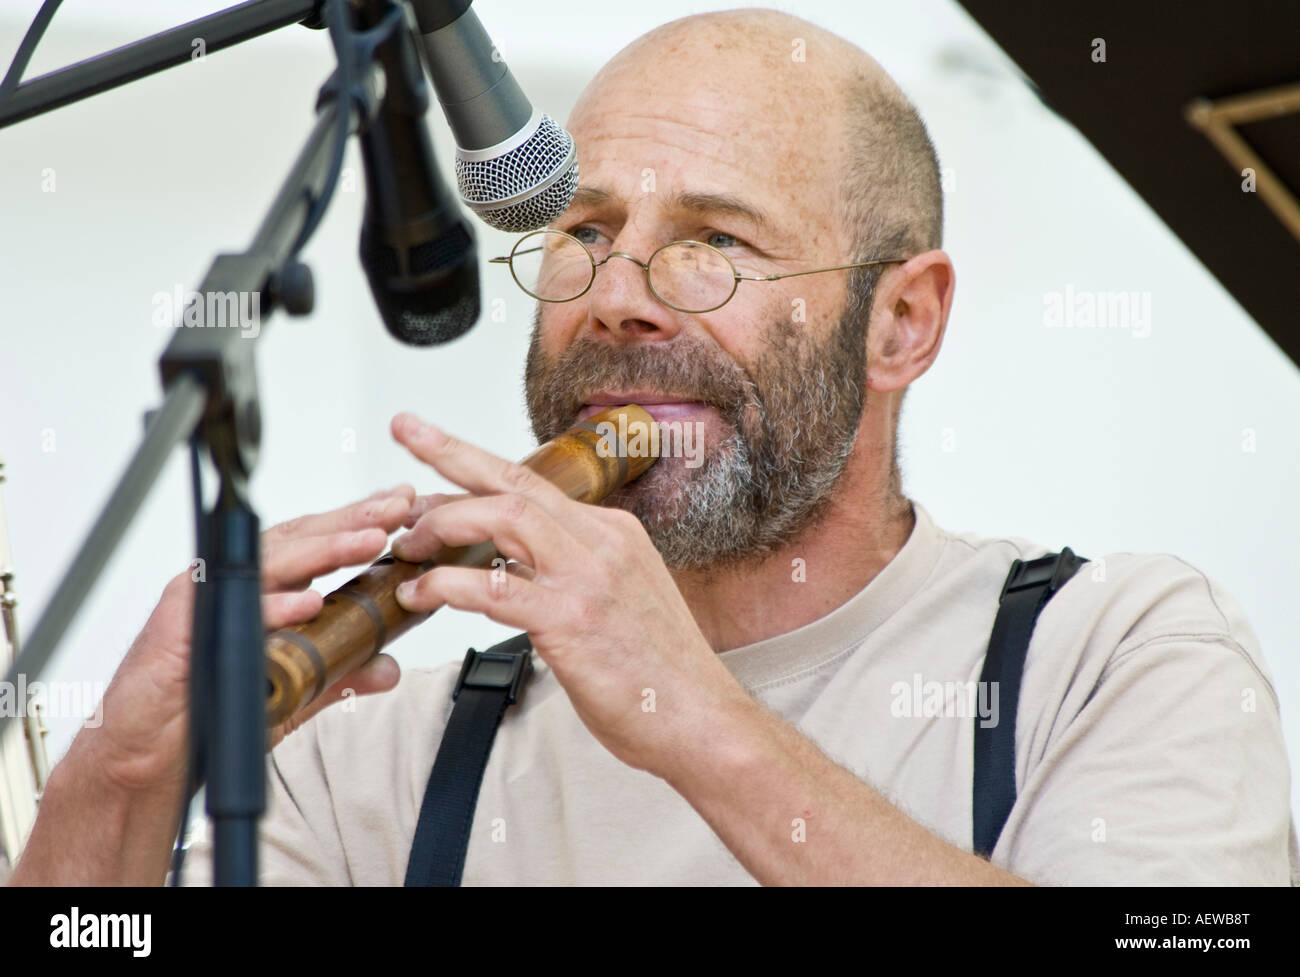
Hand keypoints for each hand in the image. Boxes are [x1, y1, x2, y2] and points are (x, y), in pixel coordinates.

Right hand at [81, 485, 414, 797]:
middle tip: (398, 506)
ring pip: (272, 564)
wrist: (144, 758)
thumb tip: (388, 667)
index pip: (316, 545)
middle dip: (352, 520)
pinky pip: (233, 612)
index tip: (404, 507)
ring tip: (370, 541)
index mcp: (261, 590)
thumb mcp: (291, 692)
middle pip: (300, 540)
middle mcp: (234, 585)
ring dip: (325, 550)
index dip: (359, 523)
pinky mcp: (180, 630)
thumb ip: (339, 674)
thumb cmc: (209, 712)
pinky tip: (309, 603)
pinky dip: (273, 606)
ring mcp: (207, 601)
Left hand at [387, 413, 748, 778]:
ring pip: (504, 516)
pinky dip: (445, 585)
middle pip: (513, 480)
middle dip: (450, 451)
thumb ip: (572, 572)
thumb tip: (511, 563)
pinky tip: (421, 594)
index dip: (475, 460)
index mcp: (612, 533)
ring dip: (444, 521)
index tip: (432, 443)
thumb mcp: (621, 599)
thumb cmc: (658, 673)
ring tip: (408, 543)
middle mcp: (602, 542)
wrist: (702, 720)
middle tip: (405, 432)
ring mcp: (588, 578)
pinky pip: (493, 588)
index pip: (532, 482)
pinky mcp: (572, 620)